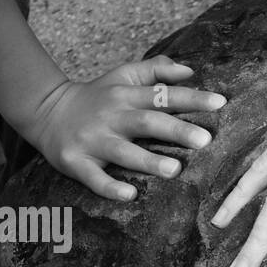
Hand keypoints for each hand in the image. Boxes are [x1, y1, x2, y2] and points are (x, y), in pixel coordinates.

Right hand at [22, 55, 225, 201]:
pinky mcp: (75, 161)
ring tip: (174, 170)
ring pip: (123, 151)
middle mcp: (112, 116)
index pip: (164, 95)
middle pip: (147, 121)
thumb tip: (190, 70)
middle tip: (205, 140)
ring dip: (148, 161)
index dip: (191, 98)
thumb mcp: (122, 76)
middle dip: (176, 130)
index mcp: (126, 96)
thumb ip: (155, 71)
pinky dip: (110, 187)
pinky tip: (129, 195)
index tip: (220, 103)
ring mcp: (93, 140)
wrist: (46, 111)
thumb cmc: (97, 97)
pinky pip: (93, 177)